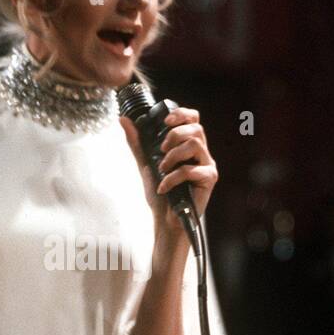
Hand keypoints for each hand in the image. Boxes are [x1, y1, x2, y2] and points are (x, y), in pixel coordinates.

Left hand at [119, 101, 217, 235]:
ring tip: (162, 169)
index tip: (165, 122)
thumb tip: (124, 120)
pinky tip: (165, 187)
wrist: (165, 220)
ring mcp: (206, 165)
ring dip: (173, 156)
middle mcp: (201, 153)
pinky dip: (173, 178)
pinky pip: (192, 170)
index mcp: (188, 146)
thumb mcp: (145, 163)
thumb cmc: (160, 194)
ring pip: (195, 144)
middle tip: (161, 150)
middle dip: (174, 135)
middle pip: (196, 128)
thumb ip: (137, 142)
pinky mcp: (209, 179)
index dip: (181, 114)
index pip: (193, 119)